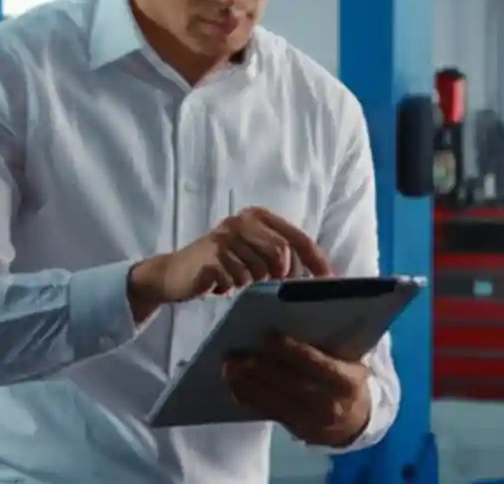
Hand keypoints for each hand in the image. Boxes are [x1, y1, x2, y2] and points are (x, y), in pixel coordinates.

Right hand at [127, 208, 331, 319]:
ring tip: (236, 280)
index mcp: (257, 216)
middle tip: (266, 284)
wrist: (174, 274)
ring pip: (260, 269)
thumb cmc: (220, 265)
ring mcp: (226, 236)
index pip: (297, 237)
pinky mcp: (212, 256)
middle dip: (280, 275)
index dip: (316, 260)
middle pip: (281, 252)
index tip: (329, 281)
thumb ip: (279, 256)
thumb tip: (317, 276)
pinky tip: (220, 283)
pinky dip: (233, 286)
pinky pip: (238, 279)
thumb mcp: (251, 254)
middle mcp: (243, 220)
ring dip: (251, 282)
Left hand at [224, 334, 371, 447]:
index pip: (316, 363)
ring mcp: (313, 421)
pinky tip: (235, 387)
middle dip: (261, 367)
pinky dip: (250, 400)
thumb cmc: (349, 377)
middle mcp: (330, 403)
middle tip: (237, 353)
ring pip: (276, 400)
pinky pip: (270, 414)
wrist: (357, 421)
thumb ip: (333, 332)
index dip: (290, 350)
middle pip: (290, 382)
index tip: (266, 336)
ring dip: (249, 383)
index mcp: (346, 380)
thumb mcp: (351, 357)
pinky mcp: (298, 430)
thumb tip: (313, 292)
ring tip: (229, 368)